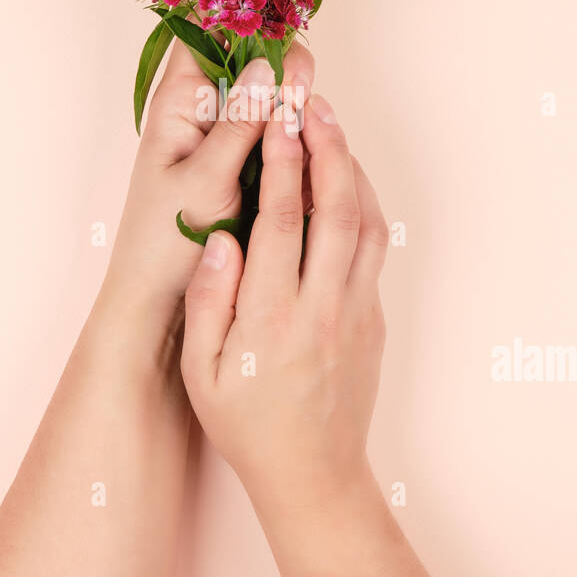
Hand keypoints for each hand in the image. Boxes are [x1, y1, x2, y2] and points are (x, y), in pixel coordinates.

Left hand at [91, 34, 314, 346]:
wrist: (158, 301)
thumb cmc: (164, 242)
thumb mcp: (205, 179)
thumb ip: (241, 123)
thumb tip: (272, 66)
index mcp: (177, 102)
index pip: (208, 32)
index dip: (246, 19)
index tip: (284, 27)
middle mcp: (200, 110)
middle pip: (248, 58)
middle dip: (280, 64)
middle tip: (305, 88)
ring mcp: (224, 136)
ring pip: (267, 97)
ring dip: (291, 101)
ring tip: (310, 114)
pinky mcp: (244, 164)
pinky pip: (275, 133)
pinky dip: (293, 133)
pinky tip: (310, 141)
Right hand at [179, 94, 437, 576]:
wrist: (313, 475)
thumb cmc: (247, 425)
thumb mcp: (201, 373)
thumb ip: (209, 302)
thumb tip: (220, 239)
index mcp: (272, 319)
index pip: (280, 222)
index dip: (280, 163)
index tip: (276, 119)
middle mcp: (322, 308)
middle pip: (336, 209)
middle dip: (326, 147)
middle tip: (311, 101)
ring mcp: (356, 312)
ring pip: (367, 224)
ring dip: (352, 168)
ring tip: (331, 126)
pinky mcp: (373, 317)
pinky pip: (375, 248)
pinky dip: (364, 203)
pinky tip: (346, 180)